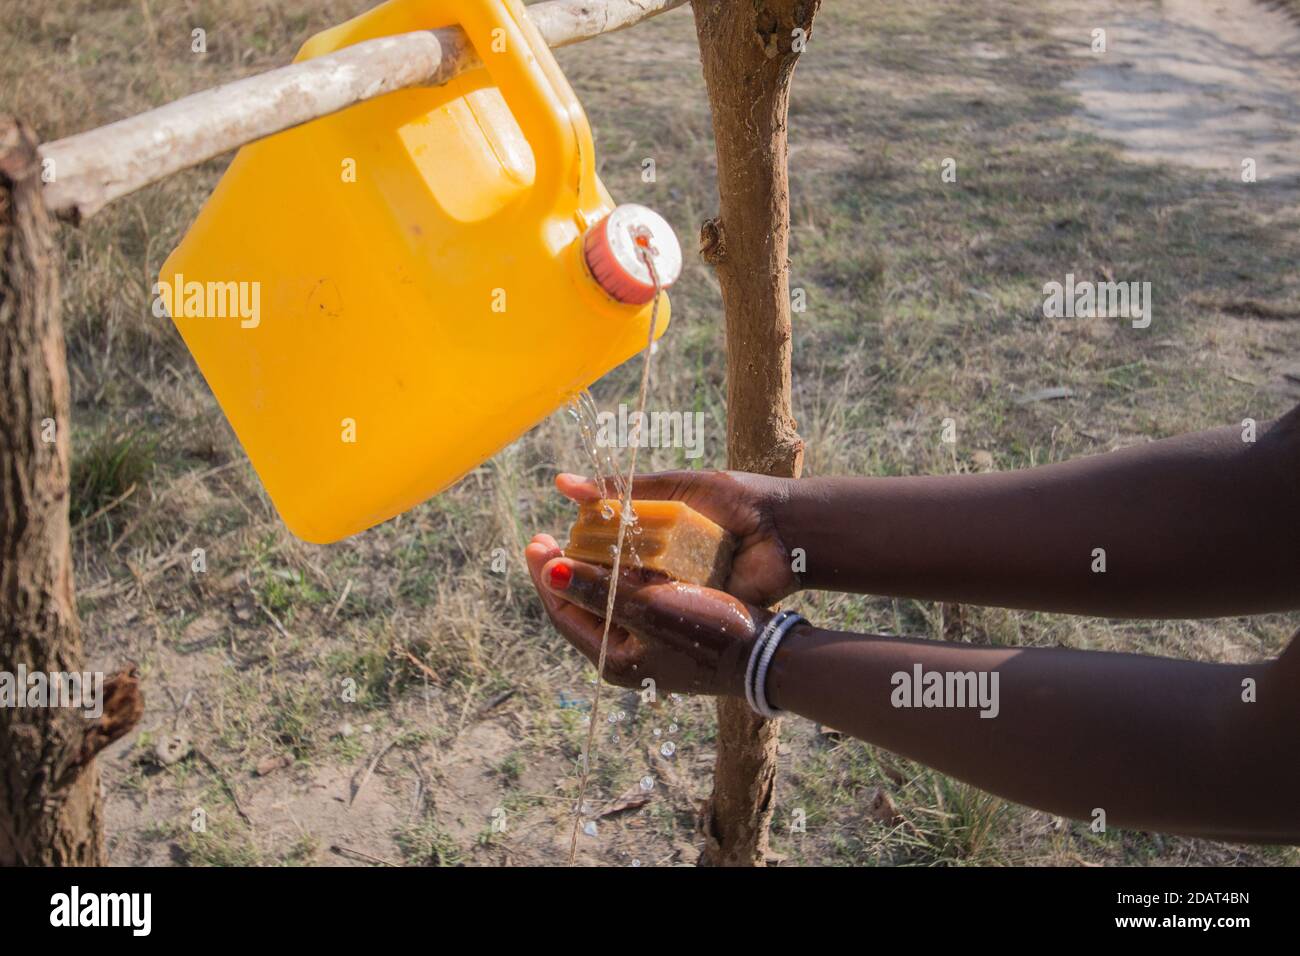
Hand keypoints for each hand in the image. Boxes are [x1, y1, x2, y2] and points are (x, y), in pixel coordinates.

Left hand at [524, 533, 772, 696]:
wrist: (766, 653)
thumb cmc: (707, 631)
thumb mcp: (649, 607)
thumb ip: (597, 589)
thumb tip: (548, 572)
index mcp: (612, 657)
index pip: (563, 611)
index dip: (546, 574)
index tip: (535, 539)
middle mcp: (624, 655)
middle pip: (580, 606)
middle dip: (564, 570)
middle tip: (547, 537)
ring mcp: (646, 646)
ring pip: (605, 600)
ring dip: (591, 569)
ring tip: (576, 538)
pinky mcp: (668, 633)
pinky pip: (630, 599)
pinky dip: (620, 574)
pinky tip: (620, 552)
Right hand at [554, 470, 798, 605]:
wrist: (786, 528)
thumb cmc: (734, 499)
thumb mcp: (673, 488)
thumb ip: (621, 490)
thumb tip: (562, 484)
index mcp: (651, 533)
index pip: (598, 548)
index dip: (569, 551)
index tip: (542, 546)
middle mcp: (659, 565)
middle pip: (609, 578)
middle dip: (581, 575)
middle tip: (549, 570)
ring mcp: (676, 590)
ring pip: (631, 598)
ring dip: (608, 591)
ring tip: (572, 585)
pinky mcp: (694, 610)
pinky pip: (660, 613)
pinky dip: (642, 607)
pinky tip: (615, 603)